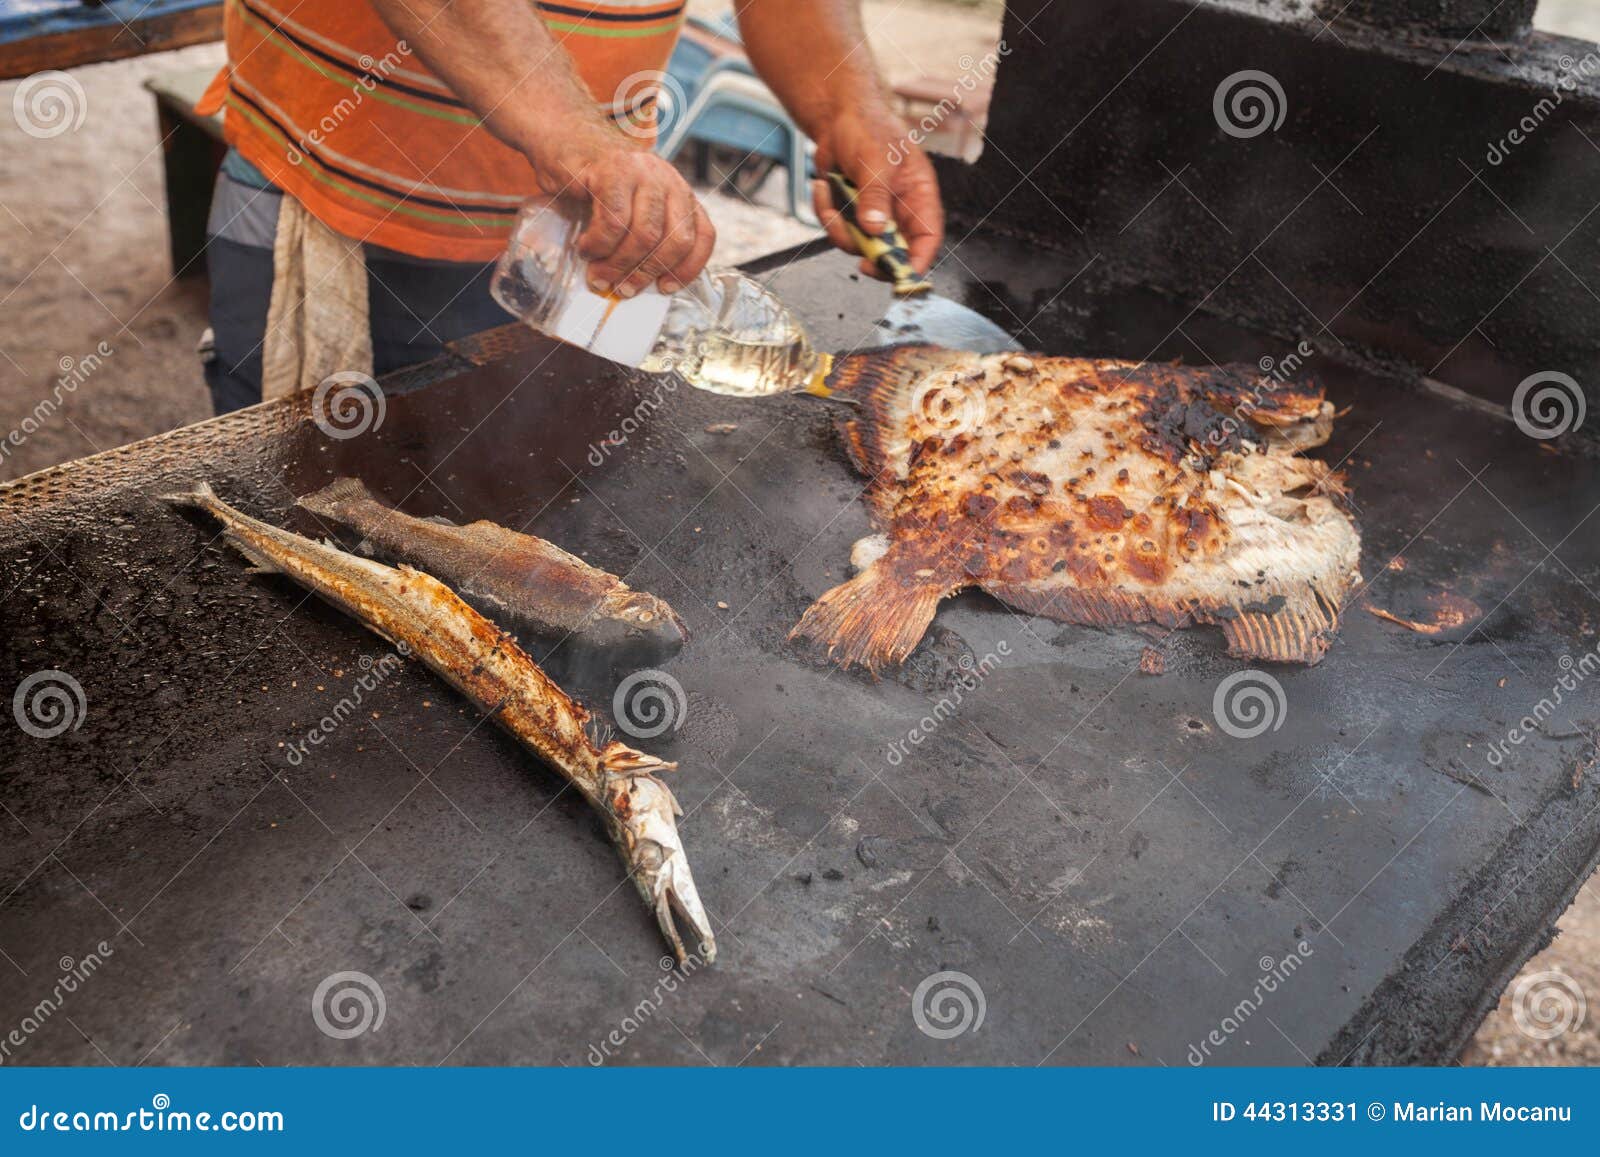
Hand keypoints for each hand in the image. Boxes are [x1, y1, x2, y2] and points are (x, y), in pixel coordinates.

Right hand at [537, 129, 715, 296]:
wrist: (563, 135)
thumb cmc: (594, 183)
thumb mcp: (629, 208)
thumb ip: (641, 238)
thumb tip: (634, 284)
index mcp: (679, 192)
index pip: (703, 234)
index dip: (688, 268)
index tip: (665, 288)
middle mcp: (668, 179)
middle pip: (675, 241)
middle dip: (647, 273)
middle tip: (623, 290)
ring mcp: (642, 172)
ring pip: (645, 235)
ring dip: (619, 265)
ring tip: (598, 274)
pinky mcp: (612, 170)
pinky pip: (614, 222)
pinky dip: (599, 245)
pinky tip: (586, 248)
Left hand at [812, 109, 943, 277]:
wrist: (835, 117)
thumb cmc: (866, 128)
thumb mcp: (874, 160)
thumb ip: (875, 197)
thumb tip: (875, 231)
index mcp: (919, 195)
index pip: (927, 237)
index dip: (918, 261)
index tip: (902, 278)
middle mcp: (899, 210)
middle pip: (894, 252)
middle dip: (874, 256)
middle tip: (863, 263)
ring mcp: (874, 215)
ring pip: (860, 245)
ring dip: (839, 227)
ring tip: (828, 190)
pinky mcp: (851, 215)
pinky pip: (838, 230)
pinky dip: (825, 212)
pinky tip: (822, 185)